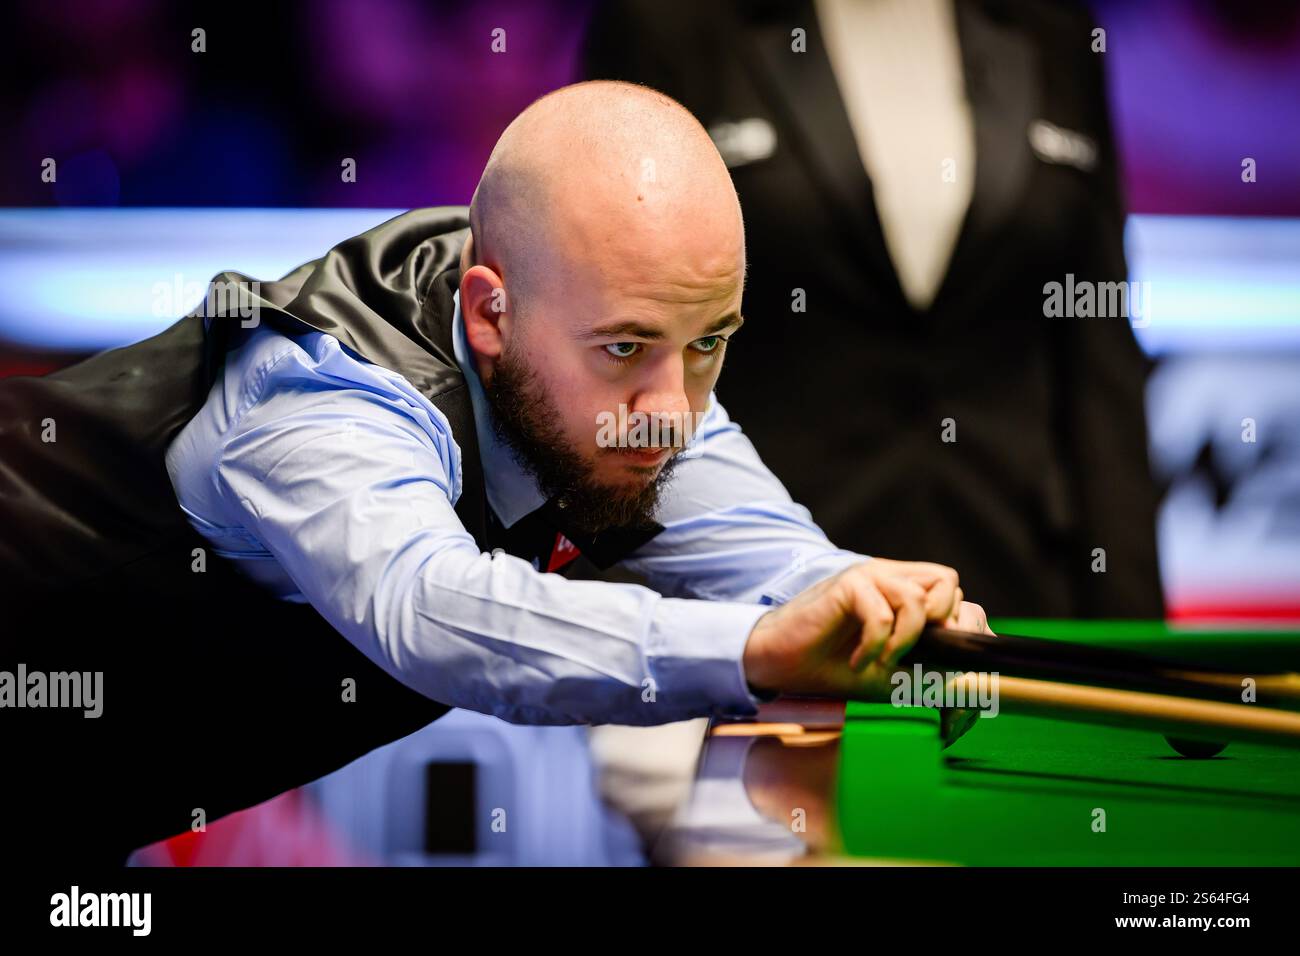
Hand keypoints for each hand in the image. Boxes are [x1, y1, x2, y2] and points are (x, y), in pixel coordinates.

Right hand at [742, 558, 989, 699]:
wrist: (781, 665)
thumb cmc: (834, 667)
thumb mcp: (893, 676)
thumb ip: (929, 671)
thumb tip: (970, 682)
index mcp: (902, 592)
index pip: (954, 592)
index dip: (962, 624)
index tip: (944, 661)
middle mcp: (889, 577)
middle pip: (947, 581)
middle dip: (943, 626)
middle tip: (917, 657)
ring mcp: (868, 577)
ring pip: (918, 597)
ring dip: (907, 640)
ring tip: (883, 662)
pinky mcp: (846, 584)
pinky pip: (882, 612)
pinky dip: (876, 645)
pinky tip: (858, 662)